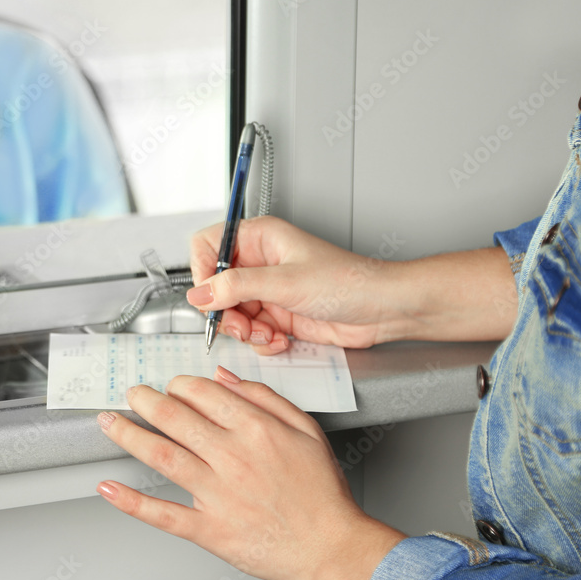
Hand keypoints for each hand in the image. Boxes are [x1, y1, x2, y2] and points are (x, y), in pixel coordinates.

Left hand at [97, 369, 405, 579]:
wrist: (331, 547)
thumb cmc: (321, 493)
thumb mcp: (306, 429)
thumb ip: (264, 397)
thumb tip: (224, 376)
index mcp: (256, 429)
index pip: (204, 393)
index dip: (180, 385)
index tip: (172, 385)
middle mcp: (232, 457)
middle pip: (175, 418)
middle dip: (145, 400)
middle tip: (132, 393)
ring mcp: (217, 494)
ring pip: (162, 455)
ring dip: (129, 435)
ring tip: (109, 422)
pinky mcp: (209, 530)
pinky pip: (163, 514)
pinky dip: (132, 501)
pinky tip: (110, 487)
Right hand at [188, 216, 394, 352]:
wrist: (380, 311)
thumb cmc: (348, 282)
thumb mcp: (285, 282)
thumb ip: (237, 286)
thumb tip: (200, 293)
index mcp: (259, 238)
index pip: (208, 246)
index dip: (203, 272)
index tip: (210, 296)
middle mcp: (259, 262)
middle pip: (216, 288)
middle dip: (226, 312)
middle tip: (242, 325)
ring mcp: (267, 290)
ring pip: (231, 314)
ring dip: (246, 331)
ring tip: (268, 333)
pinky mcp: (277, 315)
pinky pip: (251, 332)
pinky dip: (262, 341)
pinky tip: (282, 339)